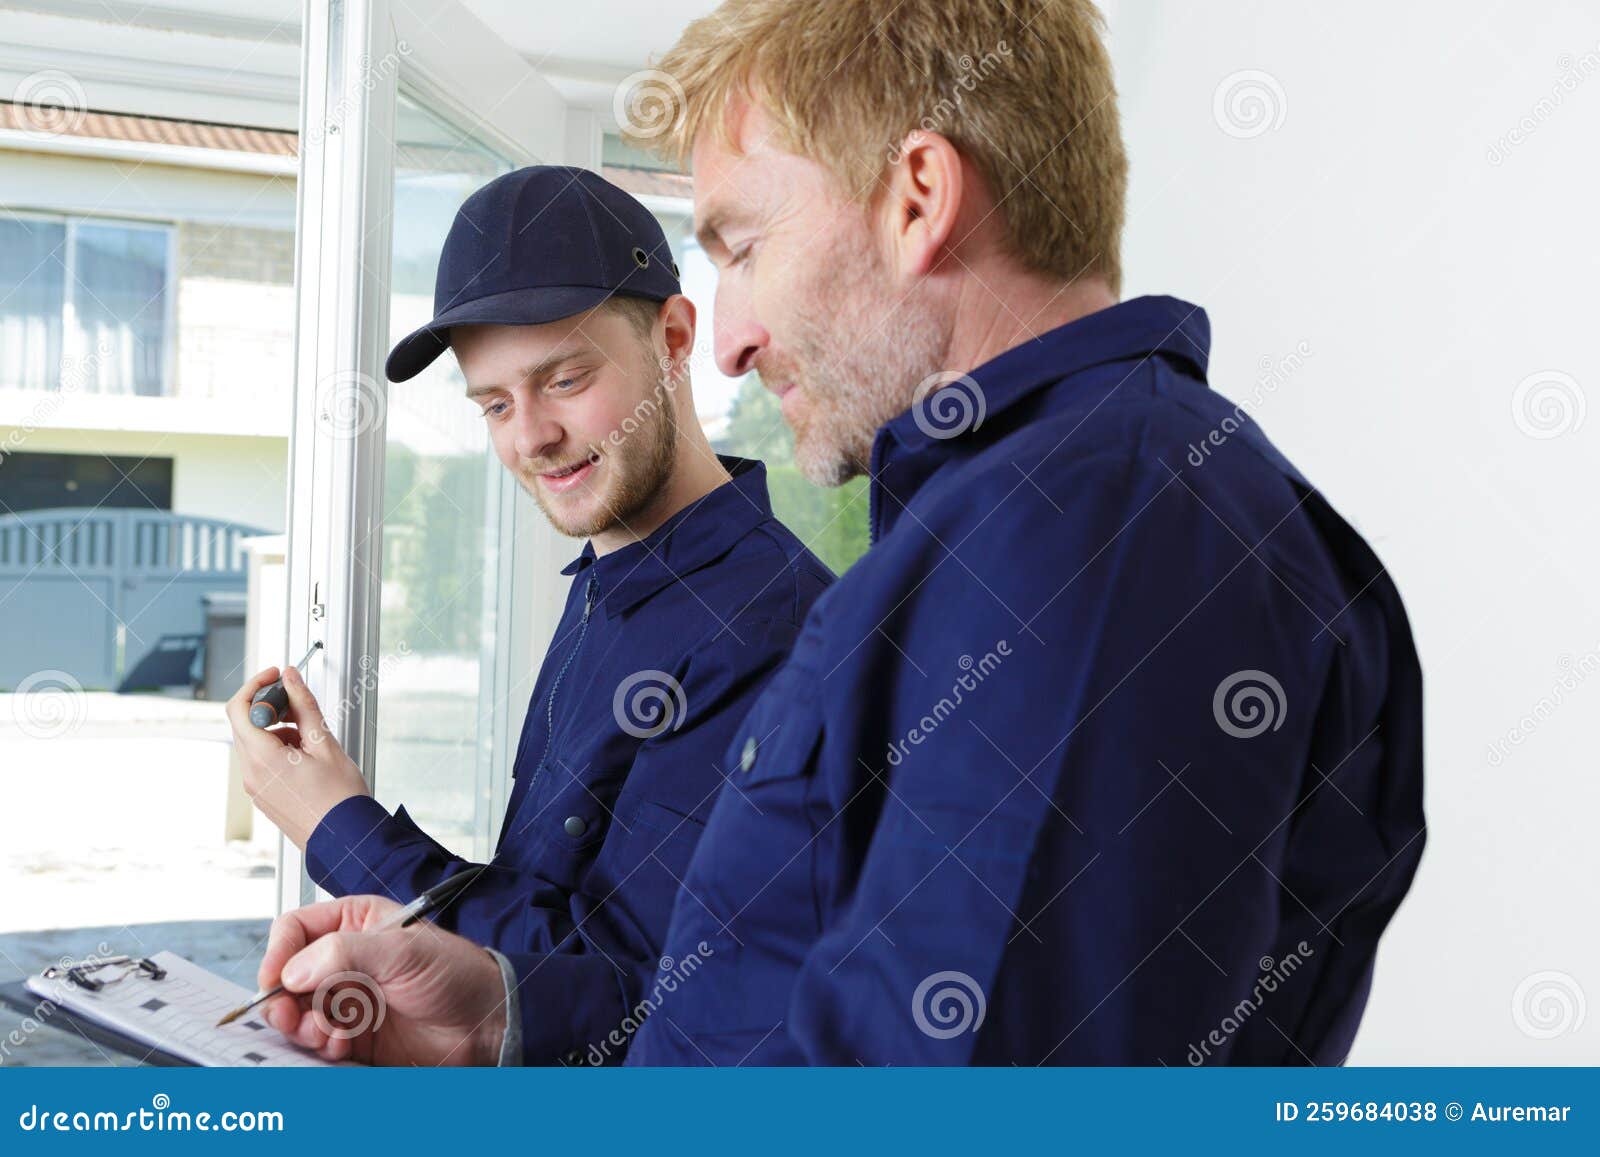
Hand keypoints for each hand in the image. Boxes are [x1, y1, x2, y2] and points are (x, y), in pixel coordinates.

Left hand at [226, 663, 369, 848]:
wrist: (346, 841)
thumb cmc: (341, 800)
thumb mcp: (326, 744)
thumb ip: (304, 706)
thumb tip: (291, 679)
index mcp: (263, 758)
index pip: (240, 708)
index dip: (257, 685)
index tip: (277, 676)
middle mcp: (251, 774)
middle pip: (246, 724)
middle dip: (271, 707)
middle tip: (299, 704)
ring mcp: (256, 787)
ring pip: (255, 742)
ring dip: (278, 729)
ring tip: (312, 739)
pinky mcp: (264, 796)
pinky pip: (262, 762)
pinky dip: (280, 749)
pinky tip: (308, 756)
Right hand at [258, 895, 507, 1065]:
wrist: (485, 1021)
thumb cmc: (454, 973)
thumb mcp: (402, 951)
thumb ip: (344, 953)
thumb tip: (292, 971)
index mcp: (356, 923)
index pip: (296, 929)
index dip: (279, 952)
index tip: (274, 980)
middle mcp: (345, 959)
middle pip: (288, 975)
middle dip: (283, 998)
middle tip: (289, 1015)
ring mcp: (348, 997)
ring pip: (297, 1011)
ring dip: (302, 1025)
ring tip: (326, 1031)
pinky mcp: (353, 1034)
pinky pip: (317, 1040)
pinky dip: (322, 1045)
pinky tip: (344, 1043)